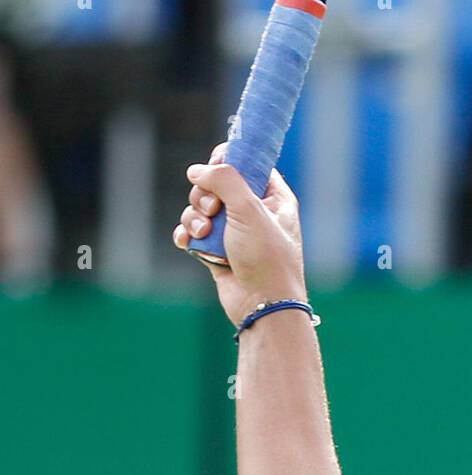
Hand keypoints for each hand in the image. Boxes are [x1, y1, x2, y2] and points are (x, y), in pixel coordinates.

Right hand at [173, 143, 307, 326]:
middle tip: (213, 209)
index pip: (248, 164)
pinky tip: (187, 243)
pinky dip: (188, 235)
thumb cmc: (266, 259)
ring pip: (201, 209)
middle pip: (217, 184)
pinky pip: (194, 234)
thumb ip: (224, 180)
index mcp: (274, 199)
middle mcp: (255, 214)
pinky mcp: (218, 252)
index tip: (216, 165)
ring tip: (203, 234)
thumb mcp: (249, 210)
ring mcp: (235, 233)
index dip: (228, 160)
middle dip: (206, 195)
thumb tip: (198, 171)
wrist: (262, 307)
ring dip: (195, 218)